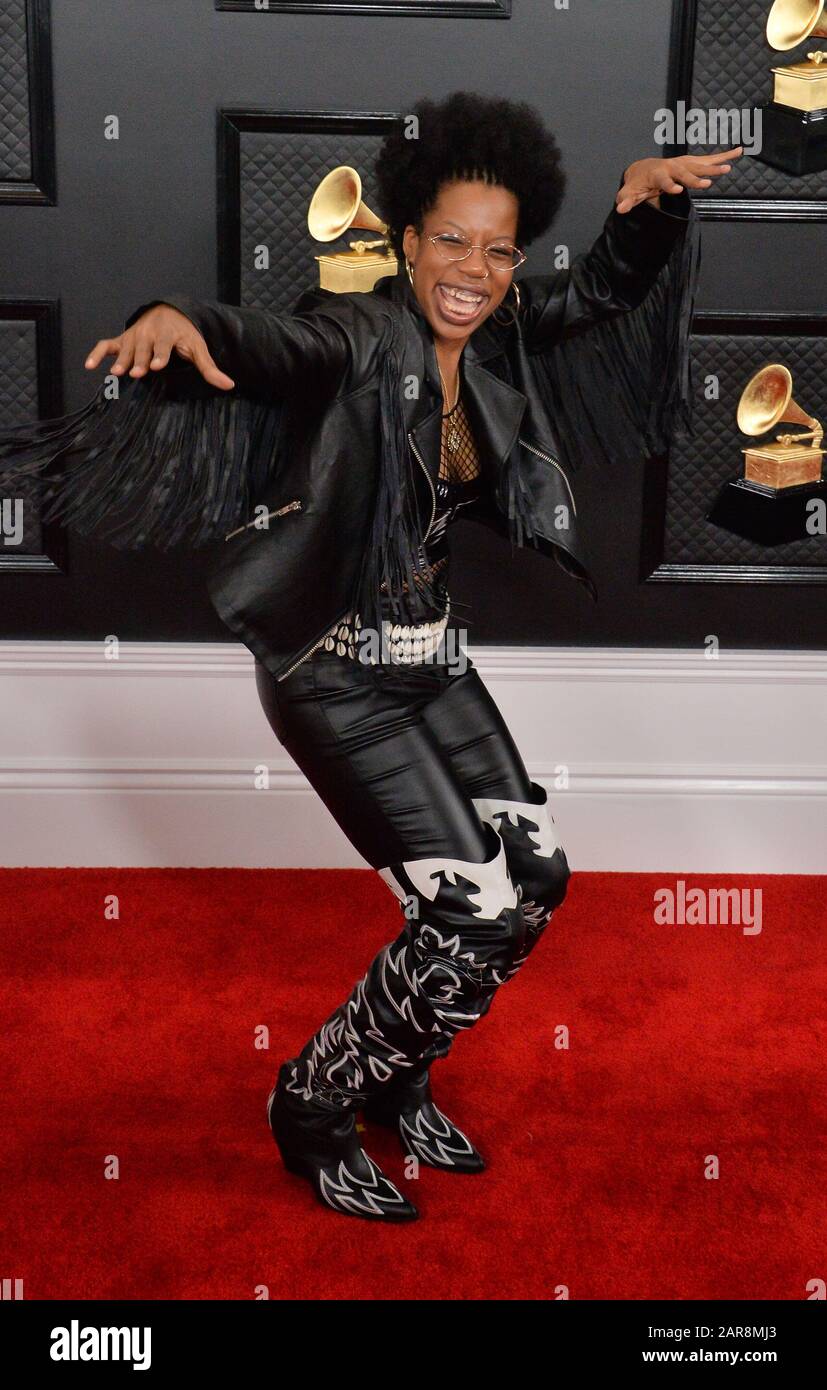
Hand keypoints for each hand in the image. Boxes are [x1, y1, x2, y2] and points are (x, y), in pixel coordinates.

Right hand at [83, 304, 235, 389]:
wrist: (168, 311)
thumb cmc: (184, 334)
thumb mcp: (198, 348)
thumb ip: (210, 368)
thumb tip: (229, 385)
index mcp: (167, 334)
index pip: (163, 345)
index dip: (160, 355)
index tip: (156, 366)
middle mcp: (148, 333)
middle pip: (143, 348)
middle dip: (139, 360)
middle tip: (137, 373)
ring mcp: (133, 336)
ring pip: (126, 348)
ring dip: (120, 360)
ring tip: (115, 373)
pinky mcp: (122, 339)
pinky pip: (106, 345)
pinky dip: (97, 353)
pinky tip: (90, 366)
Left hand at [616, 148, 743, 213]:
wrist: (644, 169)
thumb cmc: (637, 183)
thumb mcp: (629, 193)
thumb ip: (626, 200)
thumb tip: (620, 209)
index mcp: (657, 173)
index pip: (663, 179)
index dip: (669, 184)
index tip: (676, 191)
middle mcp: (672, 165)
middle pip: (685, 171)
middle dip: (695, 177)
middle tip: (707, 184)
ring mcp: (683, 163)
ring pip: (700, 164)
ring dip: (714, 166)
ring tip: (729, 167)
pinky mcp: (692, 163)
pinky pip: (709, 160)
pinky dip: (724, 156)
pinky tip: (738, 152)